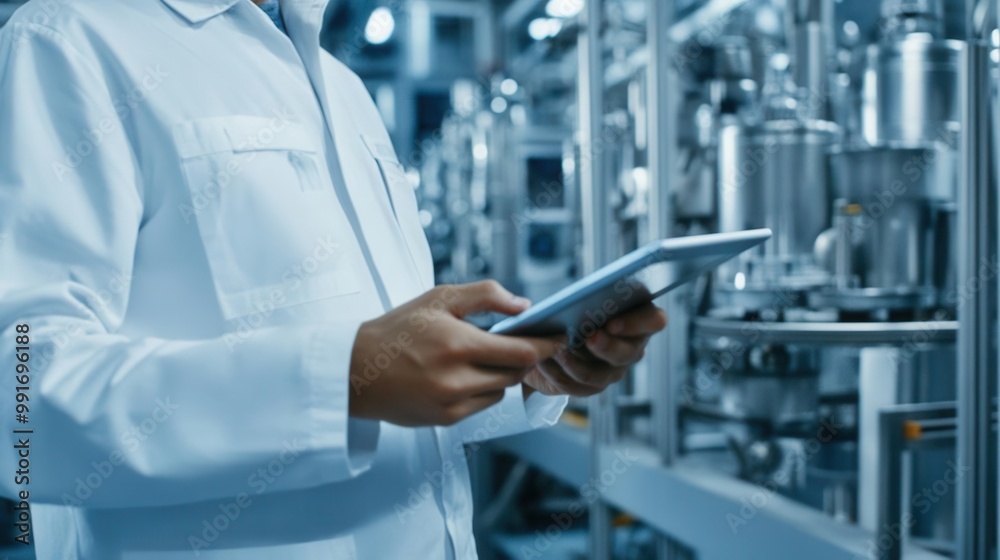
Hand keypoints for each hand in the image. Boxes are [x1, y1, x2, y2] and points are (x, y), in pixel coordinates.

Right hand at [349, 281, 560, 426]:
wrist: (356, 370)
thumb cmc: (398, 329)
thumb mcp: (438, 298)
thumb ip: (485, 295)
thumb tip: (525, 306)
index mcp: (457, 344)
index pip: (522, 352)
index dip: (547, 345)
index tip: (560, 337)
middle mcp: (456, 378)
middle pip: (516, 373)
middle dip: (523, 357)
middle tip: (522, 341)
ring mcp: (452, 403)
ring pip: (501, 390)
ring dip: (502, 373)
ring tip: (482, 355)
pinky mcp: (446, 420)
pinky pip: (482, 404)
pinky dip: (483, 389)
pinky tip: (464, 373)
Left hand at [523, 303, 666, 396]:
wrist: (547, 338)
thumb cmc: (568, 309)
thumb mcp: (571, 297)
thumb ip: (571, 297)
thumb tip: (542, 304)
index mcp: (636, 316)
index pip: (654, 321)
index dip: (637, 323)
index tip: (612, 323)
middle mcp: (631, 346)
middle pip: (628, 352)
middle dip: (606, 346)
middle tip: (587, 338)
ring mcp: (613, 370)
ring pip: (601, 375)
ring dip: (577, 363)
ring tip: (557, 349)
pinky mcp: (593, 386)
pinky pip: (578, 386)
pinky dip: (558, 373)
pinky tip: (544, 361)